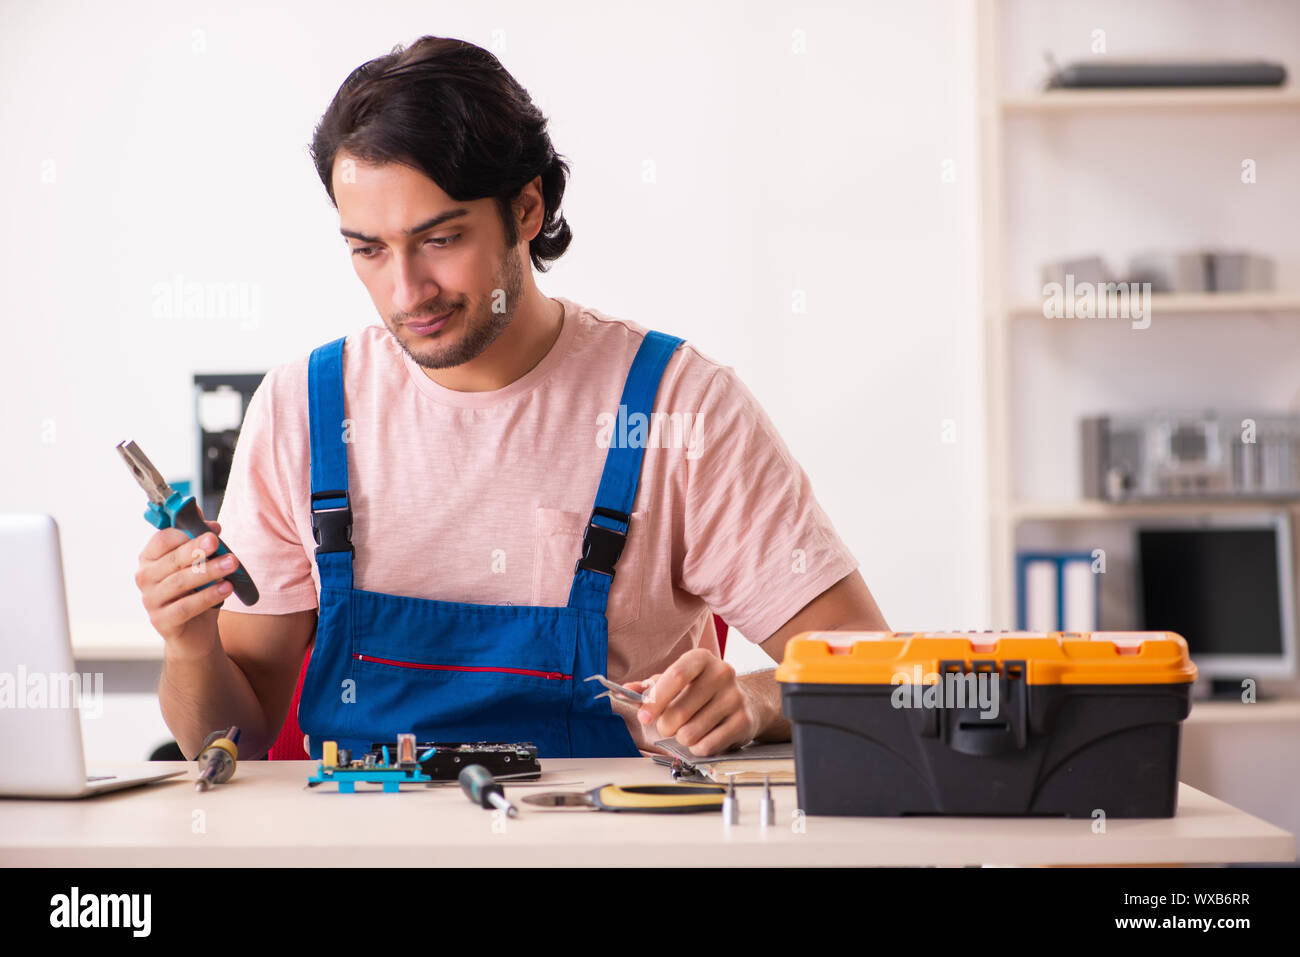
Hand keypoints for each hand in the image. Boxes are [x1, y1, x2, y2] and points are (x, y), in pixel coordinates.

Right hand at [134, 515, 237, 656]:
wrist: (195, 632)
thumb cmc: (196, 592)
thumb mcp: (199, 565)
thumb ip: (202, 544)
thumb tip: (212, 525)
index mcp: (150, 558)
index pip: (162, 540)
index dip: (185, 533)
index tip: (211, 530)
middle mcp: (145, 578)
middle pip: (171, 560)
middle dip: (196, 550)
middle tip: (217, 542)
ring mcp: (150, 601)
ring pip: (180, 582)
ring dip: (208, 571)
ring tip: (231, 564)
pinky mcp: (161, 621)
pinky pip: (185, 607)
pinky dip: (208, 596)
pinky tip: (227, 588)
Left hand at [627, 649, 760, 755]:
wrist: (747, 700)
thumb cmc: (702, 690)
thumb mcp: (675, 682)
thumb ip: (647, 688)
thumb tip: (622, 691)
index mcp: (700, 658)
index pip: (675, 676)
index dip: (656, 700)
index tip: (644, 717)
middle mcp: (722, 673)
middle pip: (680, 711)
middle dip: (665, 726)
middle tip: (667, 727)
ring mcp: (735, 697)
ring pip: (692, 732)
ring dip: (682, 739)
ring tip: (687, 731)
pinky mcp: (744, 721)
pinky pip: (708, 745)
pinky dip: (698, 748)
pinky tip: (701, 739)